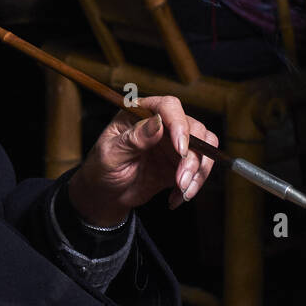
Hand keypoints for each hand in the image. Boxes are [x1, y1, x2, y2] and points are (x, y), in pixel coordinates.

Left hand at [67, 96, 218, 227]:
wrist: (106, 194)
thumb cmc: (101, 168)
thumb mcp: (111, 154)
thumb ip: (133, 139)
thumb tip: (156, 123)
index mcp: (141, 113)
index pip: (169, 106)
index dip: (180, 125)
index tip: (181, 150)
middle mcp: (161, 124)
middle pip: (194, 128)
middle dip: (193, 157)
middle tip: (181, 181)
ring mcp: (173, 144)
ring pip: (204, 149)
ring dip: (198, 172)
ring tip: (182, 191)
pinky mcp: (180, 164)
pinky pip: (200, 170)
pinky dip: (194, 186)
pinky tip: (175, 199)